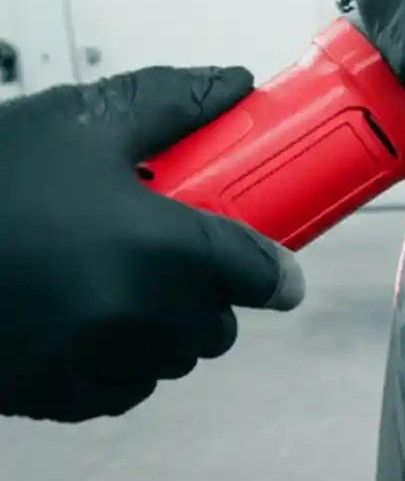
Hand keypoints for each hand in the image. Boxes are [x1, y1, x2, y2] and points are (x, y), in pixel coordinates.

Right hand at [0, 67, 304, 421]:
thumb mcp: (76, 122)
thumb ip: (170, 103)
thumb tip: (233, 85)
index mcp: (157, 249)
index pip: (255, 273)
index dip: (273, 270)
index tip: (278, 271)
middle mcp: (134, 317)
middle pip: (216, 326)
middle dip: (205, 294)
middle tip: (171, 256)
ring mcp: (91, 363)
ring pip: (171, 361)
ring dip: (162, 330)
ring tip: (116, 282)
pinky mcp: (51, 395)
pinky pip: (120, 391)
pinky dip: (118, 363)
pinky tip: (82, 320)